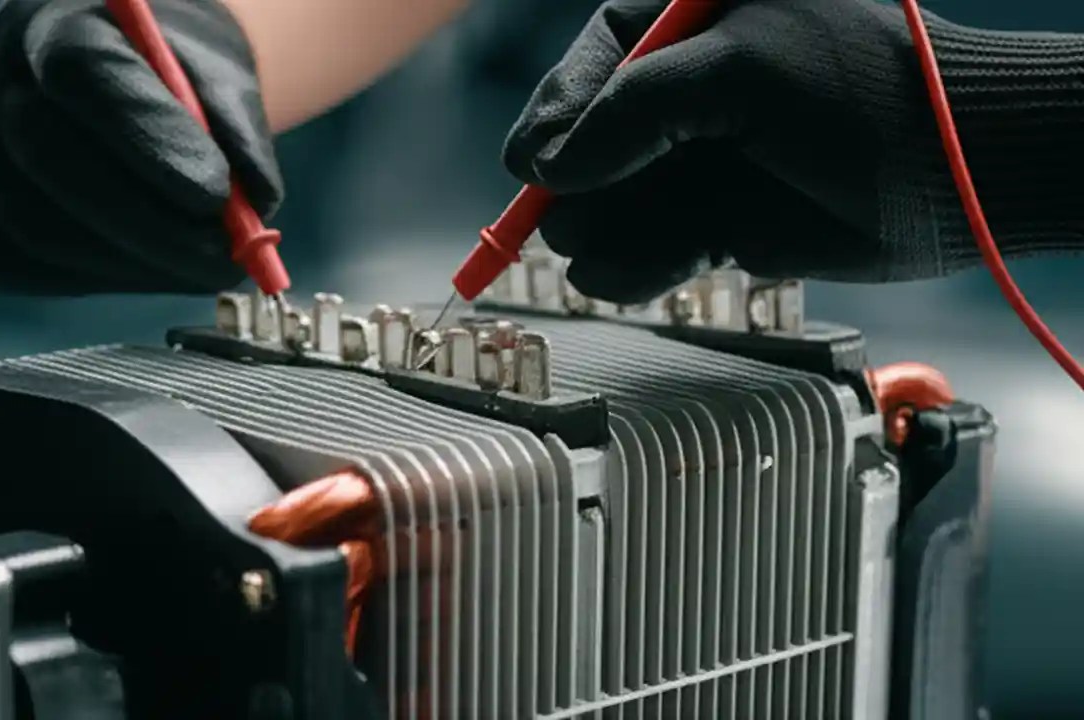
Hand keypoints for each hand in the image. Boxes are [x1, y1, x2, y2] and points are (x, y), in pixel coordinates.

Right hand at [0, 0, 281, 293]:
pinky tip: (163, 265)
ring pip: (39, 228)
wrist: (140, 96)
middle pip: (45, 155)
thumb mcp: (223, 79)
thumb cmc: (184, 80)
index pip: (84, 72)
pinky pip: (41, 267)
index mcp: (53, 21)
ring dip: (140, 262)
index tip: (216, 194)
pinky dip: (117, 278)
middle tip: (224, 257)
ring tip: (209, 263)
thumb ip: (239, 131)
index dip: (150, 139)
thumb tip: (255, 207)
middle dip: (146, 223)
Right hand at [503, 0, 959, 304]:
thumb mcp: (735, 70)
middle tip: (553, 221)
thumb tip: (553, 168)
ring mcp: (709, 157)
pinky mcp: (724, 221)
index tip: (531, 163)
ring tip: (592, 254)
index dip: (558, 107)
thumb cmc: (862, 92)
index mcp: (702, 18)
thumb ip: (632, 111)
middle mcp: (699, 86)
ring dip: (599, 233)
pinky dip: (635, 267)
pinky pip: (655, 246)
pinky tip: (622, 277)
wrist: (959, 176)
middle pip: (597, 136)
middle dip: (576, 184)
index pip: (602, 51)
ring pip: (618, 201)